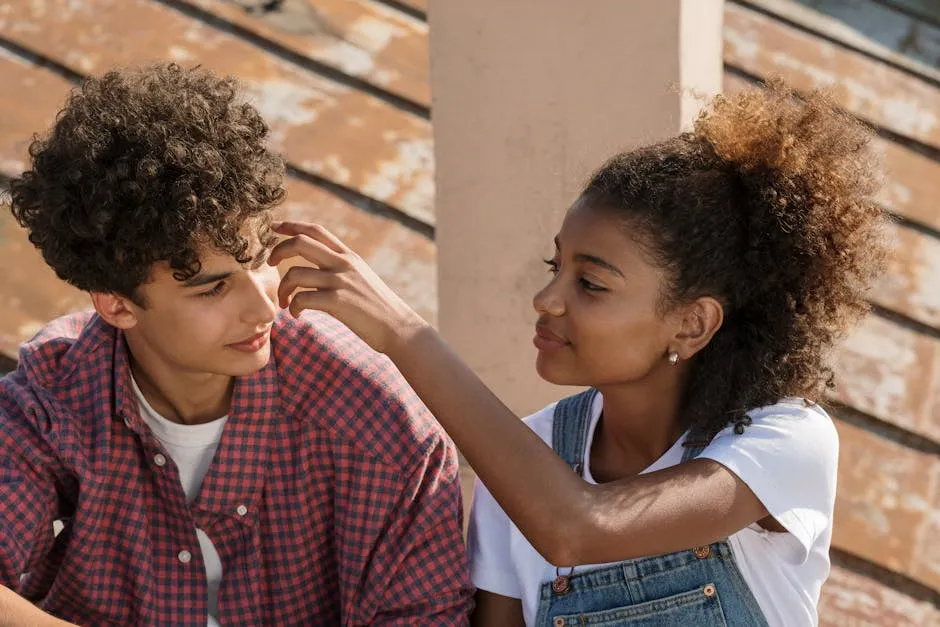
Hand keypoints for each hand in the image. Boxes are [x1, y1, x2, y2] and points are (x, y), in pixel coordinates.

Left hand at [267, 221, 428, 353]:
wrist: (399, 327)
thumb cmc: (379, 308)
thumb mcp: (362, 278)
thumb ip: (343, 268)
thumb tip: (321, 265)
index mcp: (349, 256)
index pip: (315, 230)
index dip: (292, 225)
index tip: (274, 227)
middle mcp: (344, 264)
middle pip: (300, 243)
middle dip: (278, 251)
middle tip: (270, 264)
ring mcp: (340, 282)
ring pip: (295, 273)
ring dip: (283, 289)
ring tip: (286, 303)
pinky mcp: (338, 302)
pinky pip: (302, 299)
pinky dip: (294, 307)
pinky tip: (297, 314)